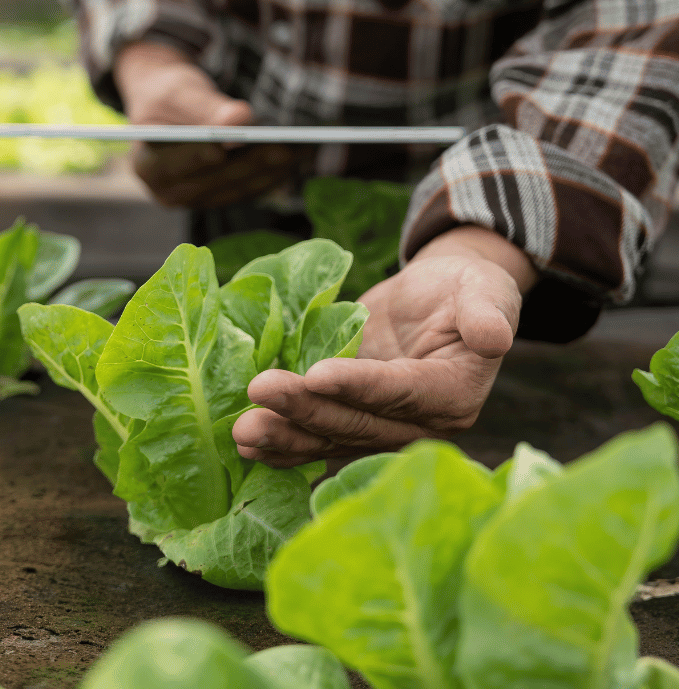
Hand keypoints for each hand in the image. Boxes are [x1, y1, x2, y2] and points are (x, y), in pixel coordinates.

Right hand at [114, 41, 303, 207]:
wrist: (170, 107)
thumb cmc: (169, 93)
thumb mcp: (178, 90)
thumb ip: (205, 106)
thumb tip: (239, 120)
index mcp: (147, 166)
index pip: (174, 165)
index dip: (200, 156)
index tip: (226, 145)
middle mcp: (169, 192)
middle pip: (214, 180)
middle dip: (250, 163)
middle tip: (285, 147)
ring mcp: (196, 199)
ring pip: (237, 189)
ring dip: (271, 170)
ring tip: (302, 150)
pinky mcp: (220, 198)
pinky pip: (250, 189)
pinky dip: (274, 173)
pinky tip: (299, 155)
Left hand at [233, 226, 537, 467]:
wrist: (439, 299)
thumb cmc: (465, 290)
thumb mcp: (485, 290)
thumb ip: (487, 314)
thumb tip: (495, 336)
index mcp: (452, 395)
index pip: (398, 392)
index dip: (359, 385)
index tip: (316, 374)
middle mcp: (417, 425)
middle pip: (355, 421)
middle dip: (305, 410)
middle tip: (260, 393)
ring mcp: (380, 430)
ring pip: (329, 439)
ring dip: (285, 436)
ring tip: (242, 431)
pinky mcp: (352, 424)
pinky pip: (316, 440)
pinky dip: (283, 445)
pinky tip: (246, 448)